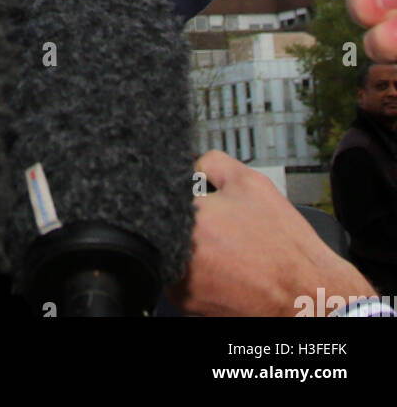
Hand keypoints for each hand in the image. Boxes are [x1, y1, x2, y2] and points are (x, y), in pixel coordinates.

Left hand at [167, 150, 375, 316]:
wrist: (308, 298)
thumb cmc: (285, 247)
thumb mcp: (251, 184)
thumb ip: (212, 162)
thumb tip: (192, 165)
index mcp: (189, 219)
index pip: (159, 191)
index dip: (179, 190)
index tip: (192, 194)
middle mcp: (177, 254)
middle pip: (163, 222)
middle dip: (183, 218)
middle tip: (214, 222)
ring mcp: (180, 284)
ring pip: (169, 249)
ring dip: (187, 244)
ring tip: (223, 246)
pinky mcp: (187, 306)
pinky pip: (179, 276)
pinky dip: (194, 269)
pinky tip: (223, 266)